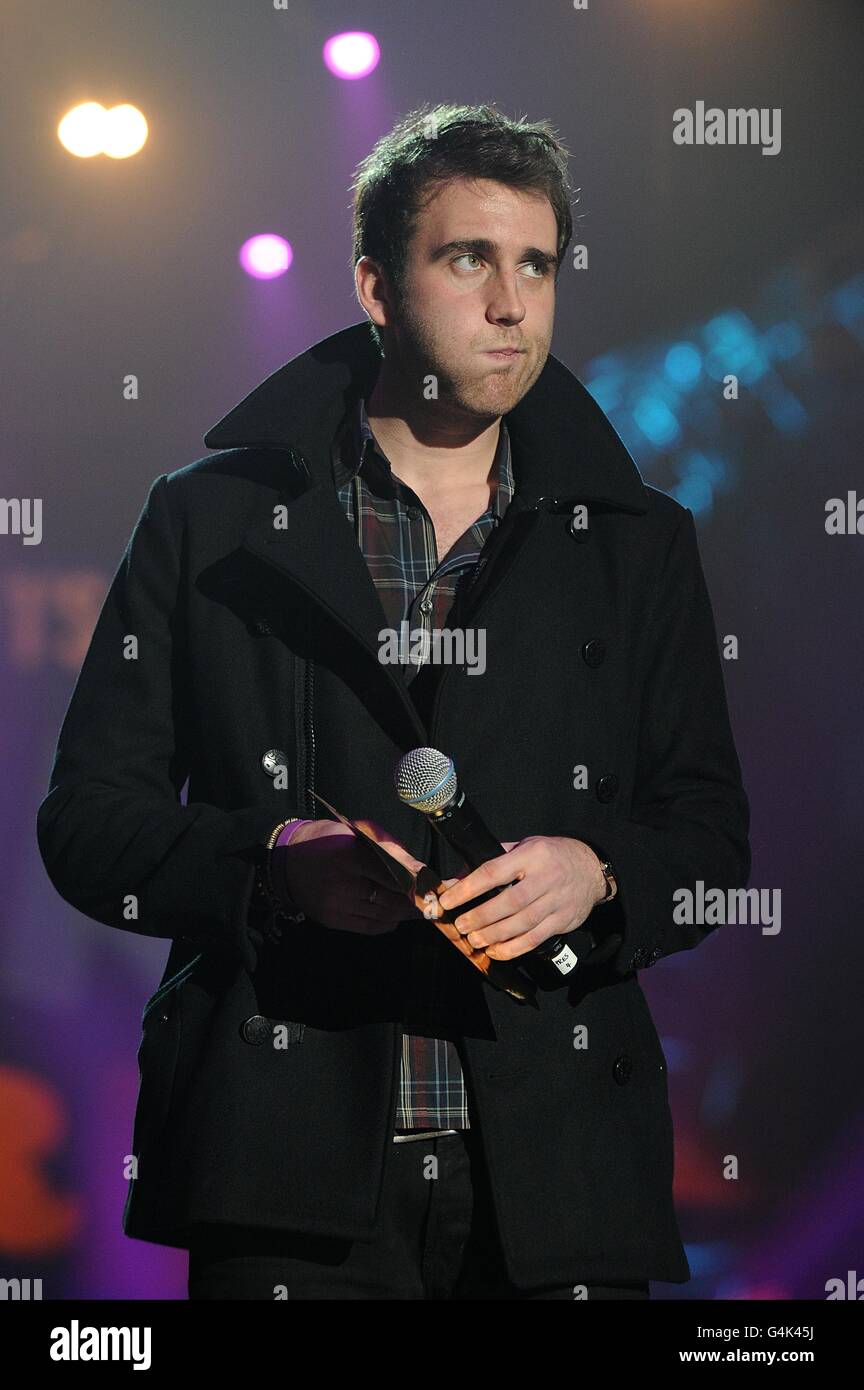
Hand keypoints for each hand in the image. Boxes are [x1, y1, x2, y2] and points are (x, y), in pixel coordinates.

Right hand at [271, 819, 430, 935]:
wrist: (286, 861)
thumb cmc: (326, 840)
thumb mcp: (355, 832)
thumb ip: (388, 847)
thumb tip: (417, 867)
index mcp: (349, 855)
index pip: (392, 873)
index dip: (415, 880)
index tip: (432, 883)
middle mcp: (342, 883)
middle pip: (391, 898)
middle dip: (415, 900)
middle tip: (433, 899)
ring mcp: (337, 905)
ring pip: (383, 915)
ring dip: (405, 913)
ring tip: (420, 909)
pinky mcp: (332, 920)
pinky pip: (369, 927)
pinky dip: (387, 923)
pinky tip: (397, 916)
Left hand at [436, 836, 607, 960]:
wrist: (591, 868)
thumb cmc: (549, 856)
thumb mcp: (522, 847)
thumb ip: (491, 861)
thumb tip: (456, 880)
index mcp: (531, 855)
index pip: (494, 871)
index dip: (468, 888)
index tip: (448, 900)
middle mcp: (545, 877)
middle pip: (509, 902)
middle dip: (481, 916)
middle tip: (461, 925)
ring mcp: (556, 900)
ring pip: (522, 923)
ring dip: (494, 935)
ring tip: (475, 940)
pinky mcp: (563, 920)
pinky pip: (536, 938)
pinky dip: (514, 948)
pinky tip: (497, 951)